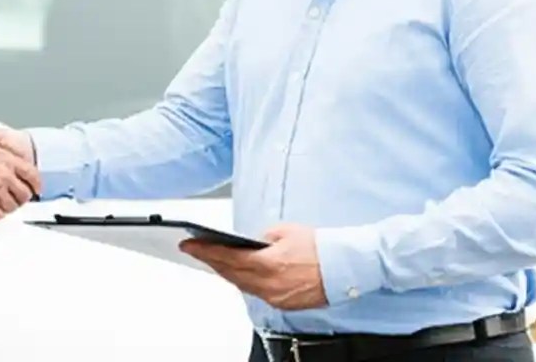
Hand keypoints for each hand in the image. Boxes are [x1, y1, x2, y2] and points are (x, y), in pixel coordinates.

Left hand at [178, 223, 326, 310]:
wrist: (346, 267)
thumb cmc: (321, 246)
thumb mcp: (286, 231)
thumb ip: (262, 238)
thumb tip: (249, 242)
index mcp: (268, 264)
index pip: (226, 258)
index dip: (204, 251)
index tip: (188, 244)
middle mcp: (269, 285)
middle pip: (230, 274)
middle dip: (210, 261)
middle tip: (195, 250)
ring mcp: (276, 297)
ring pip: (242, 285)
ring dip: (225, 272)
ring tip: (212, 259)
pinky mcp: (284, 303)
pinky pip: (256, 293)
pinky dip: (244, 282)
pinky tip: (237, 273)